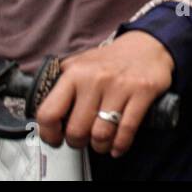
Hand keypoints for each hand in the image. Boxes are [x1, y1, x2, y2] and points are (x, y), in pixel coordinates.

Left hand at [35, 31, 173, 157]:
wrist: (148, 45)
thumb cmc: (112, 59)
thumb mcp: (81, 63)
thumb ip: (61, 82)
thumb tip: (42, 106)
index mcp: (75, 73)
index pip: (49, 112)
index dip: (49, 134)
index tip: (55, 139)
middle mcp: (95, 79)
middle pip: (77, 129)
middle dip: (78, 142)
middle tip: (82, 141)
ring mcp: (120, 86)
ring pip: (101, 133)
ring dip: (100, 146)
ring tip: (101, 143)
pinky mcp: (142, 91)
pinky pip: (127, 129)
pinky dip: (120, 144)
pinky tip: (118, 146)